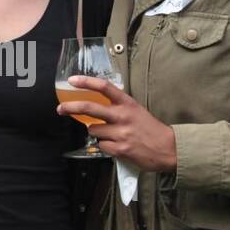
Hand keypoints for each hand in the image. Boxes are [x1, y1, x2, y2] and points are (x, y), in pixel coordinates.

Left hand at [56, 76, 176, 171]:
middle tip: (61, 109)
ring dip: (97, 133)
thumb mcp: (136, 111)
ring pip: (93, 130)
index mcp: (127, 103)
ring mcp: (120, 132)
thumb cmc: (150, 129)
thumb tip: (95, 110)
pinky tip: (118, 146)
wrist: (168, 148)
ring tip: (112, 135)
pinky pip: (101, 145)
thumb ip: (118, 108)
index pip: (104, 87)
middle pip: (89, 108)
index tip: (72, 80)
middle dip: (71, 108)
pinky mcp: (119, 149)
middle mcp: (122, 116)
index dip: (86, 82)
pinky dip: (106, 146)